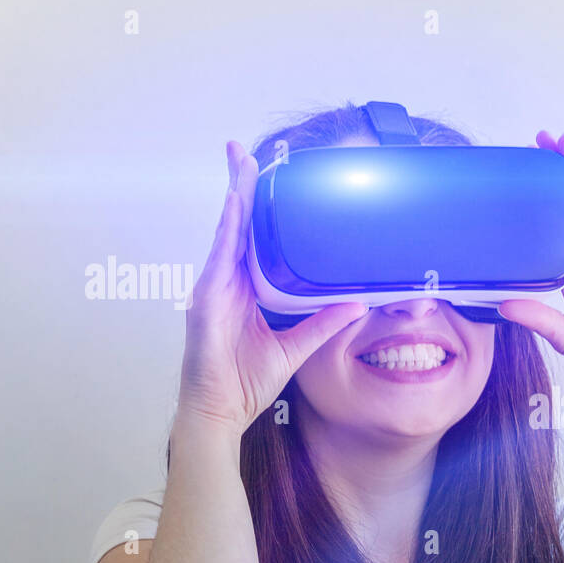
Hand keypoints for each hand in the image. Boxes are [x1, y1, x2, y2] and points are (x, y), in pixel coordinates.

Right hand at [176, 141, 366, 437]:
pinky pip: (219, 259)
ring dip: (233, 197)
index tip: (262, 174)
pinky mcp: (205, 302)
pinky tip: (234, 208)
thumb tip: (358, 304)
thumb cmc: (246, 383)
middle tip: (245, 150)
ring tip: (241, 164)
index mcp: (244, 290)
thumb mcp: (297, 347)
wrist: (222, 412)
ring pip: (226, 232)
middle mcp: (225, 283)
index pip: (251, 239)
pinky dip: (227, 231)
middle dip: (238, 186)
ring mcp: (212, 289)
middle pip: (234, 224)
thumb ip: (324, 324)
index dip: (254, 206)